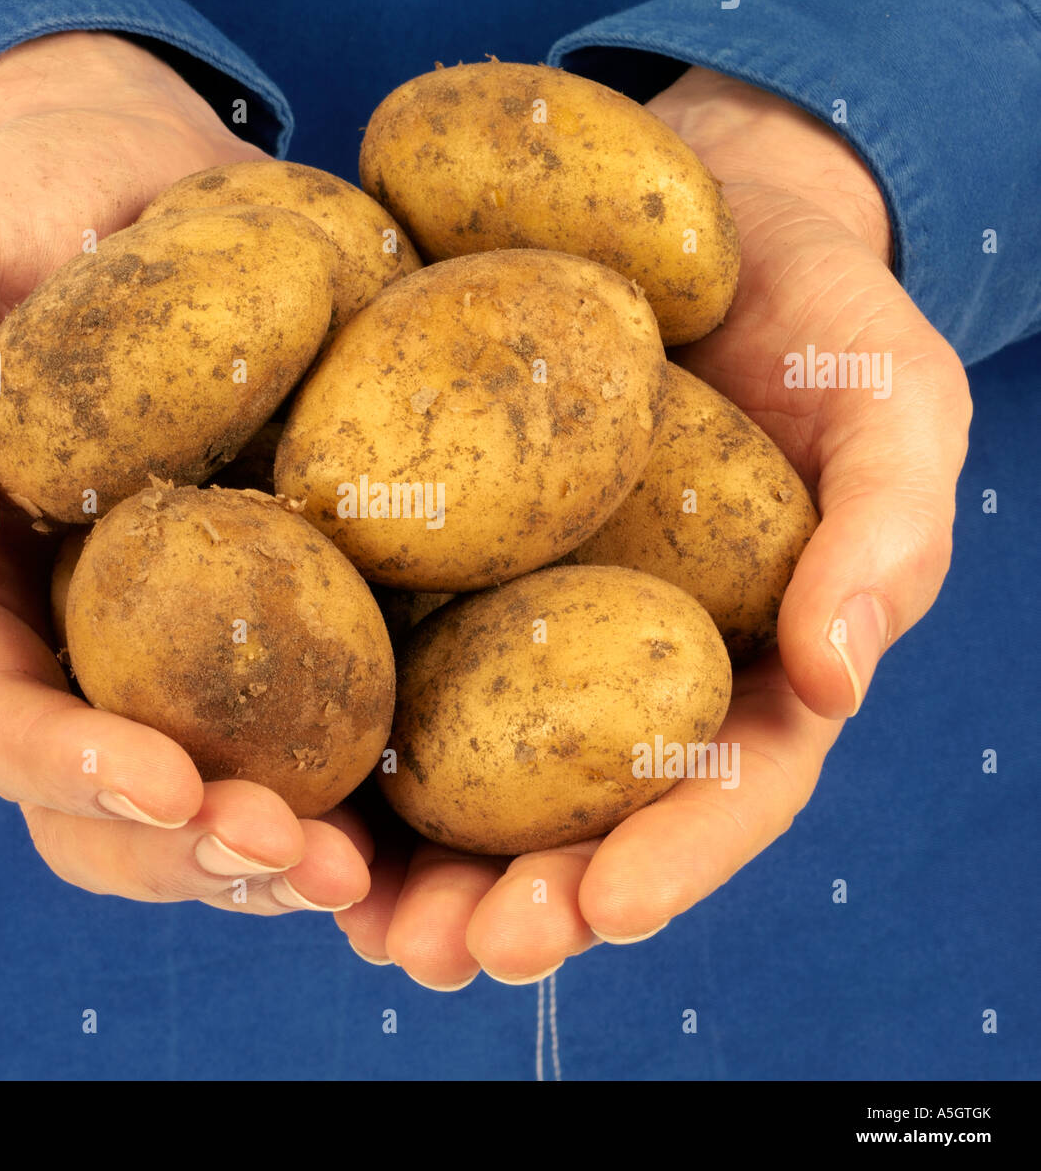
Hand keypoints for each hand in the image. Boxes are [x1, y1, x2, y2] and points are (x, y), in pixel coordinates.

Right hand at [0, 32, 370, 910]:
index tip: (173, 786)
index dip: (70, 768)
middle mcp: (67, 641)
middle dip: (188, 850)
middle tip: (296, 858)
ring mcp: (166, 643)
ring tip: (355, 872)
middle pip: (97, 803)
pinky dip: (341, 791)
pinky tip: (404, 814)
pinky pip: (293, 728)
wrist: (145, 182)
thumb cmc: (23, 214)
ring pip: (194, 802)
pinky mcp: (263, 616)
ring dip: (269, 855)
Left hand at [336, 66, 972, 984]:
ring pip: (468, 767)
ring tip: (346, 915)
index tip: (605, 910)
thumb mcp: (888, 408)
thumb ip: (887, 531)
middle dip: (513, 899)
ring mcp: (527, 619)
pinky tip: (283, 778)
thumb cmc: (819, 327)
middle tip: (445, 951)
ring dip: (407, 859)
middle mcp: (625, 668)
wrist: (701, 220)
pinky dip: (340, 727)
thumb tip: (841, 674)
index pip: (718, 793)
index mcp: (741, 662)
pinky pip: (387, 651)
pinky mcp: (438, 555)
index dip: (669, 861)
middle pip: (573, 815)